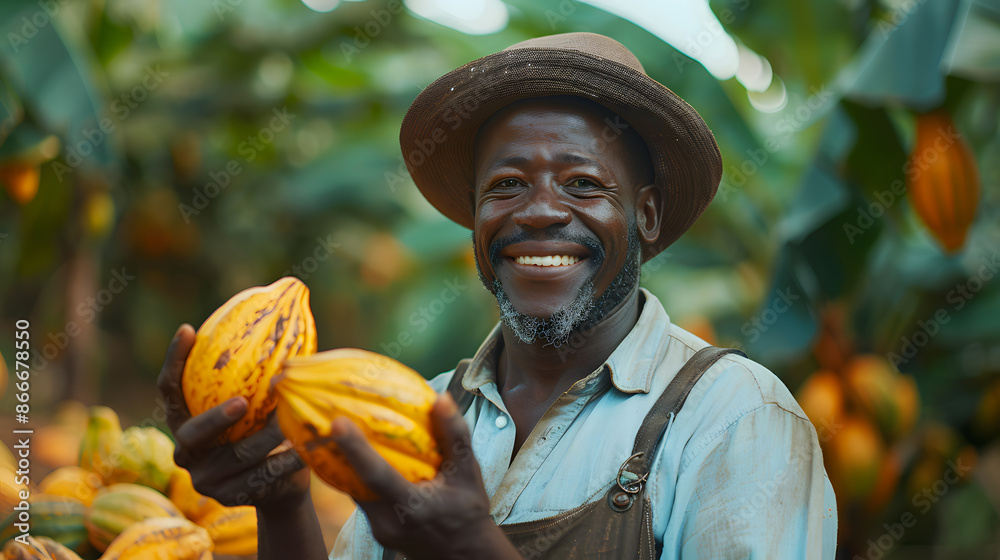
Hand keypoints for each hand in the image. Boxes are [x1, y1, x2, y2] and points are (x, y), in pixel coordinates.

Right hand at [156, 324, 309, 508]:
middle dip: (216, 417)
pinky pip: (260, 477)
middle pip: (191, 433)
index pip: (169, 390)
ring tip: (290, 418)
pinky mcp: (231, 497)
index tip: (188, 330)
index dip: (173, 361)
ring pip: (237, 454)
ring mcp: (205, 478)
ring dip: (267, 435)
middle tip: (243, 402)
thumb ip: (253, 377)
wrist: (282, 485)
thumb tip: (280, 321)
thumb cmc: (267, 431)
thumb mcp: (256, 405)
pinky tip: (302, 450)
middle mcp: (187, 451)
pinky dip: (283, 461)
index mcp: (185, 421)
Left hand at [331, 394, 521, 559]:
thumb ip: (455, 436)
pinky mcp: (376, 530)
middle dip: (337, 449)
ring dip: (344, 461)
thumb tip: (440, 399)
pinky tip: (352, 452)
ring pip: (354, 490)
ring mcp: (379, 528)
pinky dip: (356, 474)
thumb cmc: (468, 510)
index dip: (355, 449)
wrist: (464, 554)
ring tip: (335, 428)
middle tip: (326, 415)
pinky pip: (360, 496)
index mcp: (413, 507)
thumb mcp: (468, 473)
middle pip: (354, 481)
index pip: (377, 475)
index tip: (337, 422)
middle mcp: (389, 521)